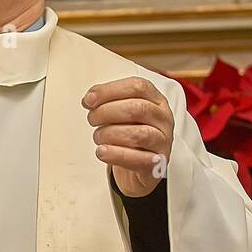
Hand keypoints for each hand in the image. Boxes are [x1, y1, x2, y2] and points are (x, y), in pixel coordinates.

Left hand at [82, 76, 174, 197]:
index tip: (89, 100)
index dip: (109, 91)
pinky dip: (116, 155)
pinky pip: (139, 159)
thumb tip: (90, 99)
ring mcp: (163, 142)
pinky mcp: (157, 164)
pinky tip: (103, 152)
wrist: (141, 164)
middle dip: (106, 112)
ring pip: (138, 134)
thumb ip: (107, 101)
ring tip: (98, 137)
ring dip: (109, 134)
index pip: (137, 87)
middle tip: (92, 119)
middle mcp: (163, 119)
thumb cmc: (130, 133)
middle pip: (137, 108)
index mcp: (156, 100)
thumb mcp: (122, 112)